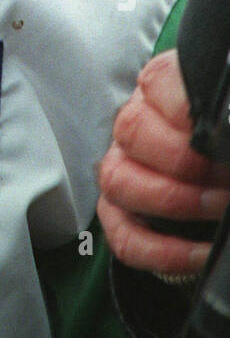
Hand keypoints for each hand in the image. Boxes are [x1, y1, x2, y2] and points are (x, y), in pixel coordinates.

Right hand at [97, 48, 229, 275]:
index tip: (220, 133)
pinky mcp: (119, 214)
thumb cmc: (224, 142)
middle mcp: (133, 124)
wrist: (215, 167)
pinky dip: (163, 253)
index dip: (187, 109)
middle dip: (184, 160)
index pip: (158, 83)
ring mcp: (121, 169)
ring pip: (117, 181)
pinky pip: (124, 238)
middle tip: (226, 179)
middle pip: (132, 131)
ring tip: (219, 208)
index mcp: (163, 87)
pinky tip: (202, 254)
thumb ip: (229, 118)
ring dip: (173, 201)